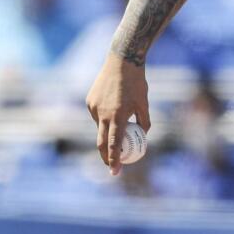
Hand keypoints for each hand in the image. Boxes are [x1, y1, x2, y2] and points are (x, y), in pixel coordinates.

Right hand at [86, 54, 150, 174]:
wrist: (121, 61)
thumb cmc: (137, 83)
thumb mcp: (144, 104)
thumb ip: (144, 122)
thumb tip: (143, 136)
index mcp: (118, 116)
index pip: (114, 144)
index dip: (114, 160)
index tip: (115, 172)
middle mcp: (103, 114)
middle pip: (101, 142)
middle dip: (105, 156)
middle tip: (111, 165)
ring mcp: (94, 107)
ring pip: (100, 126)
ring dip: (108, 131)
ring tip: (119, 121)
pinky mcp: (89, 101)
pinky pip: (97, 115)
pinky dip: (104, 118)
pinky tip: (113, 107)